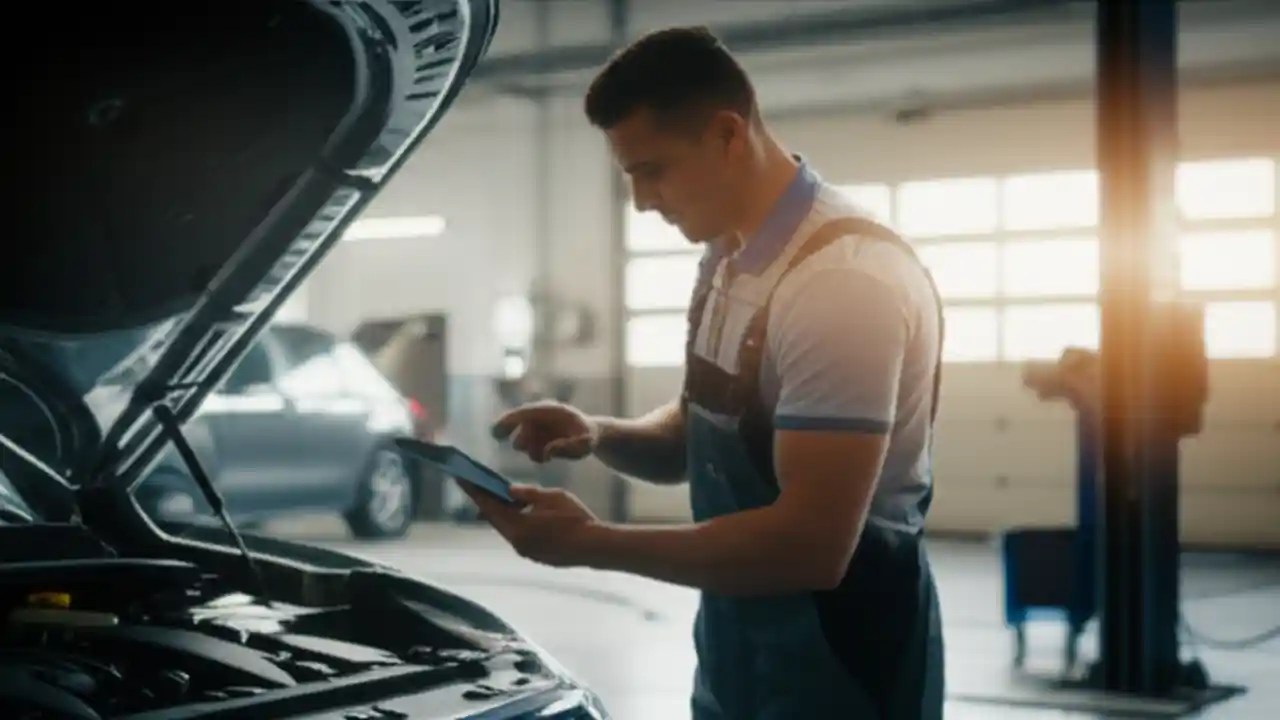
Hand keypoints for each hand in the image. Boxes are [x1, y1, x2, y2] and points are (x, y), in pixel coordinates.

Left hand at [462, 484, 601, 567]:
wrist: (595, 547)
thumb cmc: (576, 519)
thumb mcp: (552, 497)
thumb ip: (528, 493)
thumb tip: (510, 489)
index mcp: (517, 527)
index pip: (488, 506)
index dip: (474, 491)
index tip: (460, 478)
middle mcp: (517, 542)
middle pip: (495, 519)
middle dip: (486, 501)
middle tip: (478, 485)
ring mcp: (526, 552)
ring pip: (507, 528)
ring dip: (502, 513)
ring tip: (501, 497)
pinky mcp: (536, 556)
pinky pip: (519, 536)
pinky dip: (515, 522)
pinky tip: (522, 513)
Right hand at [491, 401, 599, 463]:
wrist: (590, 434)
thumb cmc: (588, 437)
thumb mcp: (584, 444)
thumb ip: (568, 447)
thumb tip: (548, 451)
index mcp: (551, 410)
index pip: (524, 412)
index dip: (507, 421)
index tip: (494, 433)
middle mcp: (540, 414)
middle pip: (520, 426)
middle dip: (523, 441)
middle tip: (532, 452)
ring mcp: (537, 424)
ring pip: (523, 440)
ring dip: (530, 450)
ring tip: (547, 457)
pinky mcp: (536, 434)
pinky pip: (528, 446)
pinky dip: (534, 453)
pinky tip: (547, 456)